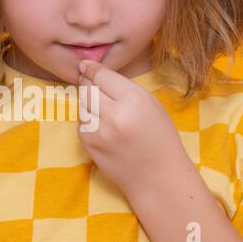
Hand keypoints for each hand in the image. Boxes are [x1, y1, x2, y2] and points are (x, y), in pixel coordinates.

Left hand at [76, 58, 189, 194]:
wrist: (159, 177)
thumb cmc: (160, 138)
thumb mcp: (151, 104)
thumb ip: (125, 88)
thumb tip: (97, 74)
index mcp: (134, 100)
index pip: (102, 76)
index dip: (92, 68)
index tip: (85, 64)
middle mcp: (115, 115)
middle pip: (88, 88)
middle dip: (87, 82)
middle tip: (88, 79)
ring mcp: (100, 132)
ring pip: (82, 105)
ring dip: (88, 102)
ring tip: (103, 108)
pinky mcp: (90, 146)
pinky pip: (82, 124)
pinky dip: (88, 121)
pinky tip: (103, 127)